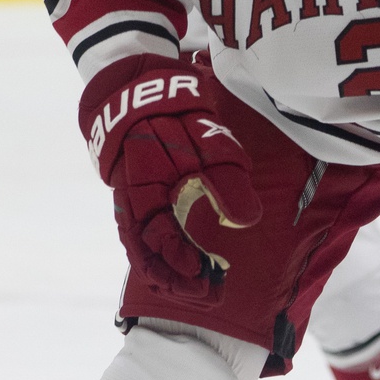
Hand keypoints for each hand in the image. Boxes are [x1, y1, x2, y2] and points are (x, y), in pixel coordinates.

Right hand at [82, 54, 262, 301]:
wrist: (136, 81)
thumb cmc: (175, 108)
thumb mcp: (208, 138)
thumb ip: (223, 178)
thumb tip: (246, 220)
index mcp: (144, 185)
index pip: (156, 237)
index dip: (177, 263)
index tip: (202, 281)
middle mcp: (133, 197)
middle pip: (148, 250)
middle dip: (176, 278)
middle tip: (208, 298)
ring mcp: (133, 196)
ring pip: (144, 245)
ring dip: (169, 271)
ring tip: (198, 293)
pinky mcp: (137, 193)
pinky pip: (143, 231)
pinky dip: (160, 254)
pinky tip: (181, 270)